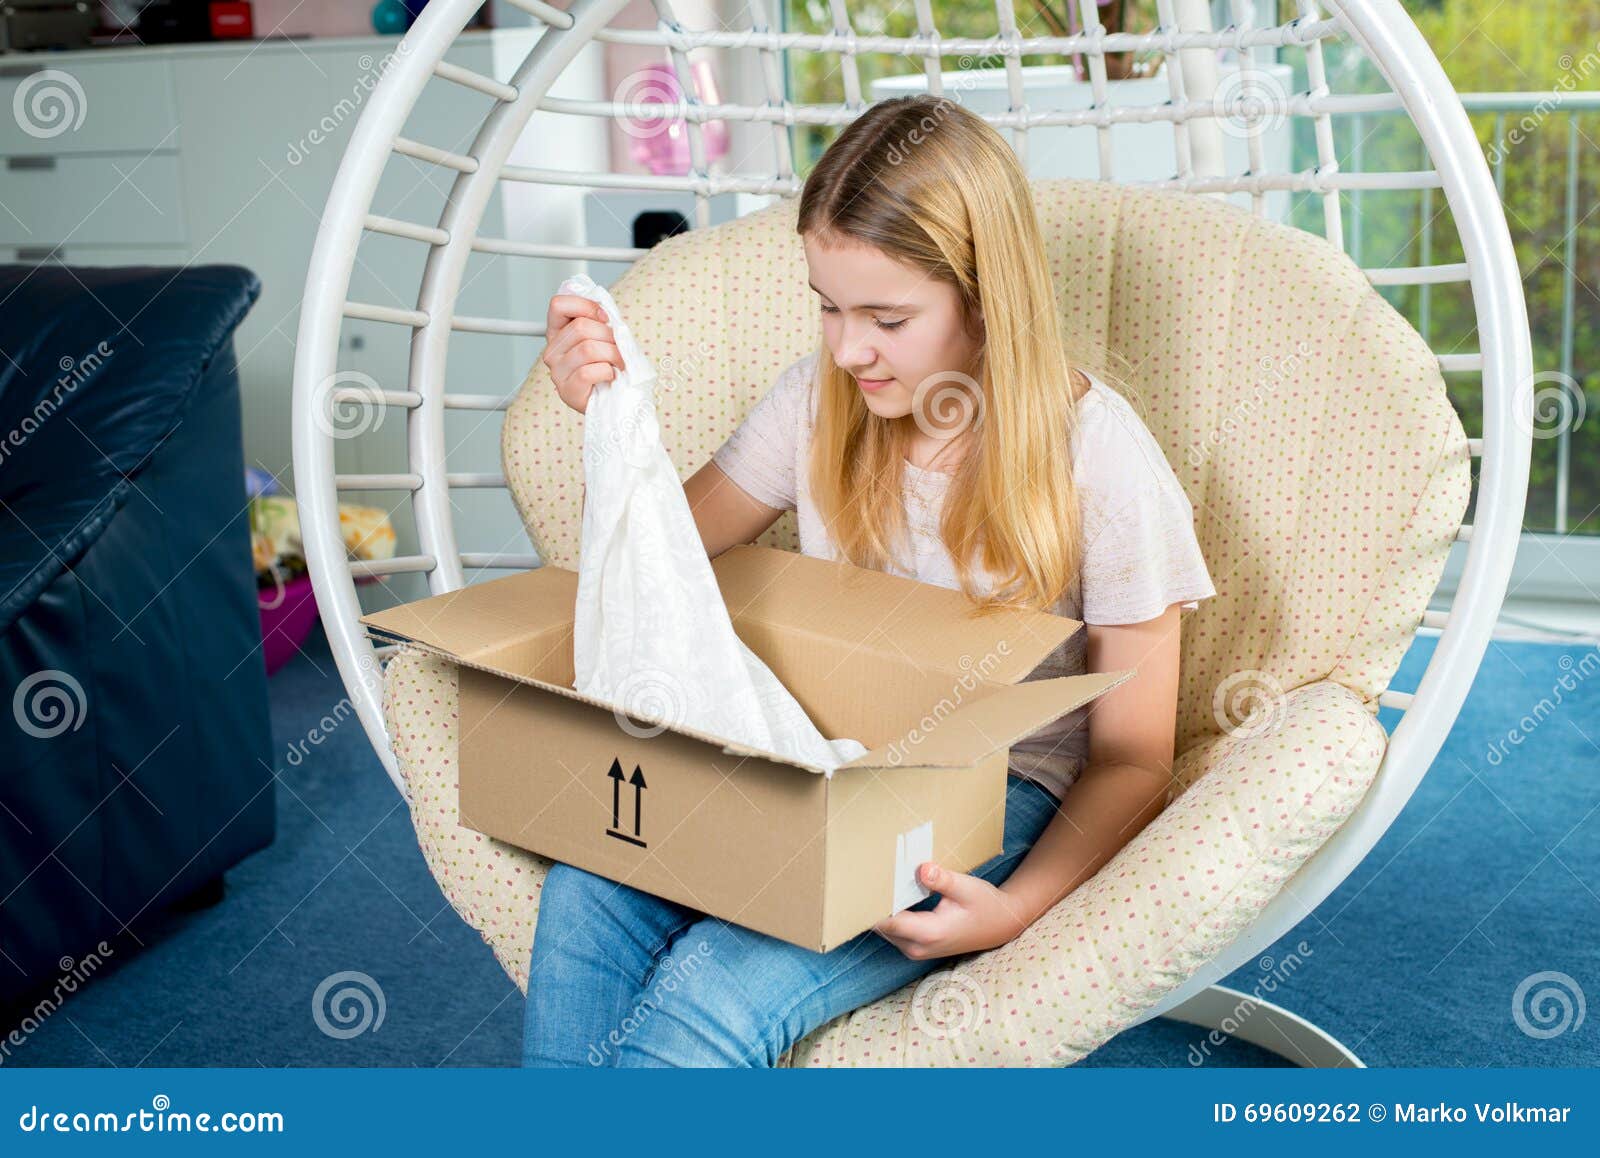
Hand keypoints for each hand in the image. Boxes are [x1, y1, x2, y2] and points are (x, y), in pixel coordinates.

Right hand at [542, 293, 624, 413]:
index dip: (586, 306)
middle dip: (609, 335)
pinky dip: (607, 372)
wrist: (615, 399)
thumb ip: (600, 321)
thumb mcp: (604, 337)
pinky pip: (588, 372)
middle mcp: (552, 351)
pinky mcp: (567, 391)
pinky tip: (610, 376)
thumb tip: (605, 310)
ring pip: (588, 349)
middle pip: (581, 327)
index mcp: (557, 332)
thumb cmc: (609, 365)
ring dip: (613, 354)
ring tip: (619, 363)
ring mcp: (557, 372)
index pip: (558, 305)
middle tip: (619, 348)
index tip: (605, 318)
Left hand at [871, 861, 1032, 959]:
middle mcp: (917, 947)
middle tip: (864, 874)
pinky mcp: (916, 947)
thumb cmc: (984, 905)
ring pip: (885, 929)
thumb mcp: (967, 888)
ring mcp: (915, 950)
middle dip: (872, 903)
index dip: (871, 904)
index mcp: (928, 933)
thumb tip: (921, 869)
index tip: (861, 883)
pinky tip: (888, 892)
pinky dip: (889, 913)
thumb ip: (943, 880)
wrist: (999, 926)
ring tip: (874, 881)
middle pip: (881, 926)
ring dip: (880, 908)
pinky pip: (893, 931)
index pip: (887, 921)